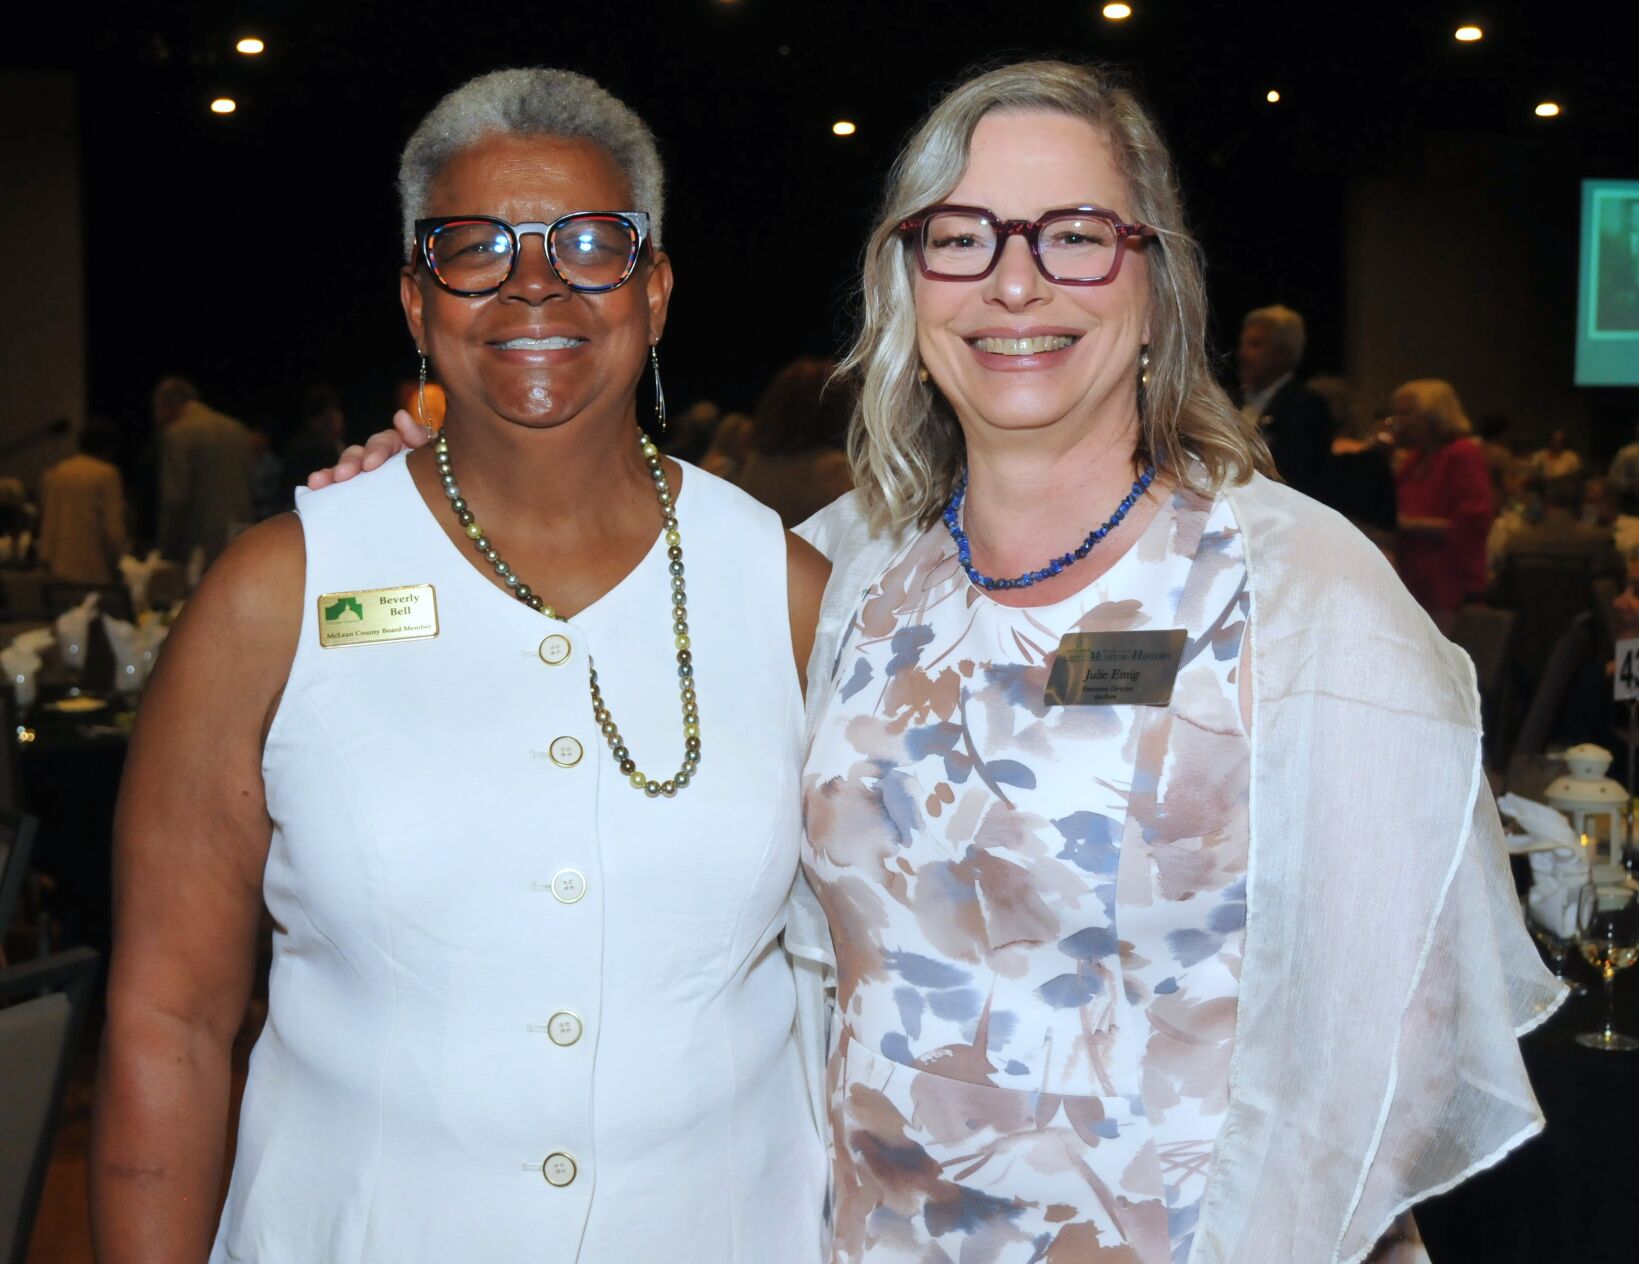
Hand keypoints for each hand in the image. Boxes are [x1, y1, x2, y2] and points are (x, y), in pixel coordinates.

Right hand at [305, 410, 430, 488]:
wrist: (443, 511)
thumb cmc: (441, 480)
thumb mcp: (435, 456)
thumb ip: (419, 437)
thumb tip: (399, 415)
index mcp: (402, 448)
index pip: (385, 443)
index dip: (377, 451)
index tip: (371, 465)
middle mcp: (382, 458)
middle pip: (360, 453)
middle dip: (351, 463)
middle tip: (345, 475)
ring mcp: (369, 475)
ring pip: (347, 468)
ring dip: (333, 472)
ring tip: (320, 481)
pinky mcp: (358, 491)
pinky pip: (339, 485)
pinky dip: (326, 483)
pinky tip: (314, 486)